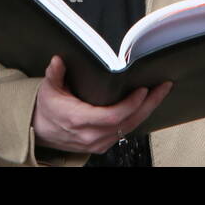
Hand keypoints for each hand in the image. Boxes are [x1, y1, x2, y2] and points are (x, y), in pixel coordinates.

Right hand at [31, 56, 172, 153]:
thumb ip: (54, 74)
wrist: (40, 130)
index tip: (143, 89)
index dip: (131, 104)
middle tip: (163, 86)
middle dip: (149, 104)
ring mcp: (98, 142)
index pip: (112, 116)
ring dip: (147, 110)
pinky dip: (138, 117)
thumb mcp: (48, 89)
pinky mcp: (102, 144)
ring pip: (130, 128)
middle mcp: (91, 135)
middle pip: (128, 122)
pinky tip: (146, 104)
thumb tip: (58, 60)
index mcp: (79, 120)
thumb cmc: (47, 109)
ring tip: (160, 92)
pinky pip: (125, 132)